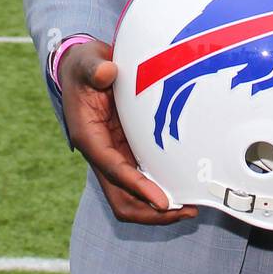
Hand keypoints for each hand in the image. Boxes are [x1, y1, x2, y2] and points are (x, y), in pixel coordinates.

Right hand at [59, 40, 197, 225]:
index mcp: (89, 137)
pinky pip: (142, 179)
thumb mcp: (87, 62)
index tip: (162, 201)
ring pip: (132, 196)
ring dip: (157, 208)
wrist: (83, 68)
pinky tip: (182, 186)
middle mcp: (101, 153)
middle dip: (151, 212)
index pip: (114, 170)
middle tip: (185, 211)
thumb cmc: (85, 66)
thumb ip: (95, 68)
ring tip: (189, 207)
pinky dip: (159, 189)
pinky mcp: (126, 151)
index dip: (138, 187)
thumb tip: (106, 72)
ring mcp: (115, 155)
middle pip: (122, 198)